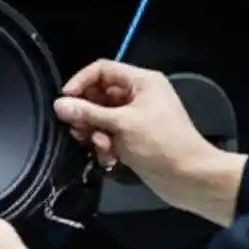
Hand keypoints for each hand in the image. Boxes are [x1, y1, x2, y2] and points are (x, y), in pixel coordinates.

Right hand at [53, 59, 246, 225]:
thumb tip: (59, 105)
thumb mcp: (122, 125)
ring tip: (101, 148)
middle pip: (98, 95)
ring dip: (95, 134)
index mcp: (141, 82)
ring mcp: (135, 118)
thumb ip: (88, 113)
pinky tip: (109, 159)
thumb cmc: (162, 144)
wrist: (189, 178)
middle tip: (79, 131)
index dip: (80, 82)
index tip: (64, 102)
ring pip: (100, 118)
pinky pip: (108, 136)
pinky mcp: (132, 138)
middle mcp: (137, 96)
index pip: (102, 70)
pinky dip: (104, 146)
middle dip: (87, 114)